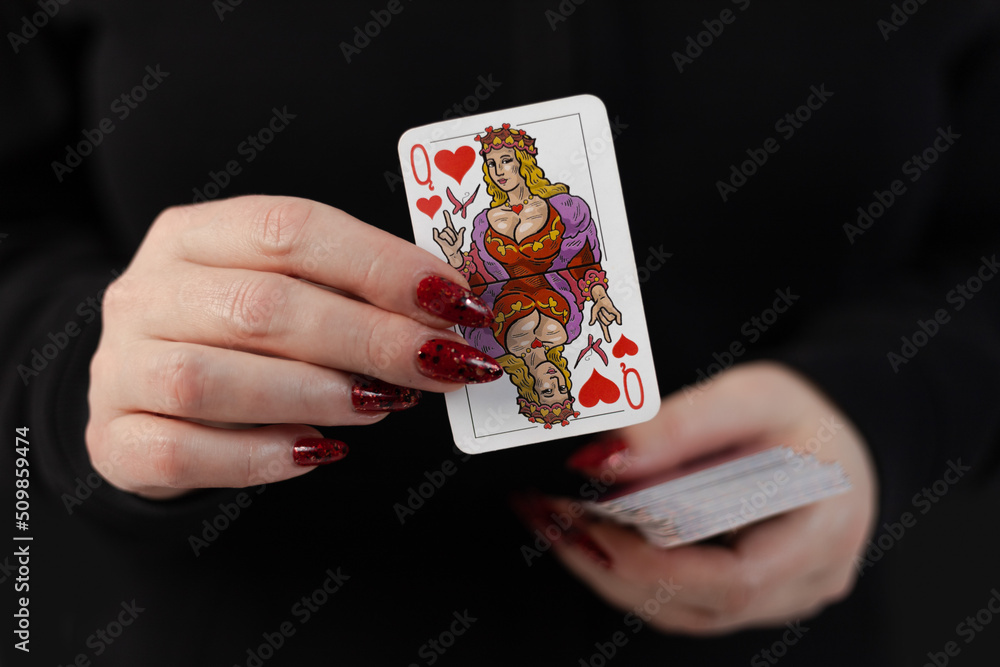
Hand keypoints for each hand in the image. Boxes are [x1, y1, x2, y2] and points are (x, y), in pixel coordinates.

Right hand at [87, 195, 498, 499]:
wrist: (145, 392)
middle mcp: (146, 292)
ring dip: (313, 393)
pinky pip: (180, 453)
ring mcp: (118, 367)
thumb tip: (445, 313)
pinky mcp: (114, 439)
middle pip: (262, 306)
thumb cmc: (234, 336)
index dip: (379, 264)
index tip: (452, 300)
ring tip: (380, 405)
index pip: (290, 228)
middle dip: (369, 338)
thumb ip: (347, 293)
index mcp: (194, 233)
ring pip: (209, 379)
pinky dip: (257, 456)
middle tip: (438, 362)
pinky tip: (315, 452)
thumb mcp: (281, 290)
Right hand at [431, 210, 465, 268]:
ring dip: (450, 239)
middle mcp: (445, 232)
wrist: (454, 253)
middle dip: (452, 235)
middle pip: (448, 229)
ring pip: (445, 233)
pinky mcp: (439, 240)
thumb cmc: (457, 246)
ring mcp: (441, 236)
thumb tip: (463, 228)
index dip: (447, 216)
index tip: (445, 211)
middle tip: (454, 241)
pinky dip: (435, 233)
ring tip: (450, 243)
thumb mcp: (460, 240)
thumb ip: (461, 234)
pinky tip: (435, 230)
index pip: (448, 222)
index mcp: (451, 230)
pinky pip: (436, 236)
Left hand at [550, 362, 876, 634]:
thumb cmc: (798, 415)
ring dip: (612, 574)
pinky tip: (589, 539)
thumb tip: (605, 459)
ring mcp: (783, 599)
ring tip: (557, 525)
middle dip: (615, 564)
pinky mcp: (752, 600)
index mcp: (824, 529)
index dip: (653, 559)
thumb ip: (683, 425)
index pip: (735, 575)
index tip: (588, 517)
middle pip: (702, 601)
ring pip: (686, 612)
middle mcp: (810, 579)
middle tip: (554, 517)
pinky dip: (632, 577)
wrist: (831, 435)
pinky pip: (685, 605)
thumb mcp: (751, 397)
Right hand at [589, 284, 621, 341]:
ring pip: (610, 318)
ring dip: (605, 312)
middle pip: (607, 323)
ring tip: (603, 308)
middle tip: (600, 311)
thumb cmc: (597, 307)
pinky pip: (618, 315)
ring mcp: (612, 316)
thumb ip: (593, 319)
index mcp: (603, 322)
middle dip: (602, 316)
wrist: (599, 298)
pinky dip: (619, 319)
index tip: (609, 341)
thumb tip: (590, 324)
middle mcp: (608, 320)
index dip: (607, 336)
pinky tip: (619, 323)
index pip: (605, 330)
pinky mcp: (615, 311)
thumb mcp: (593, 313)